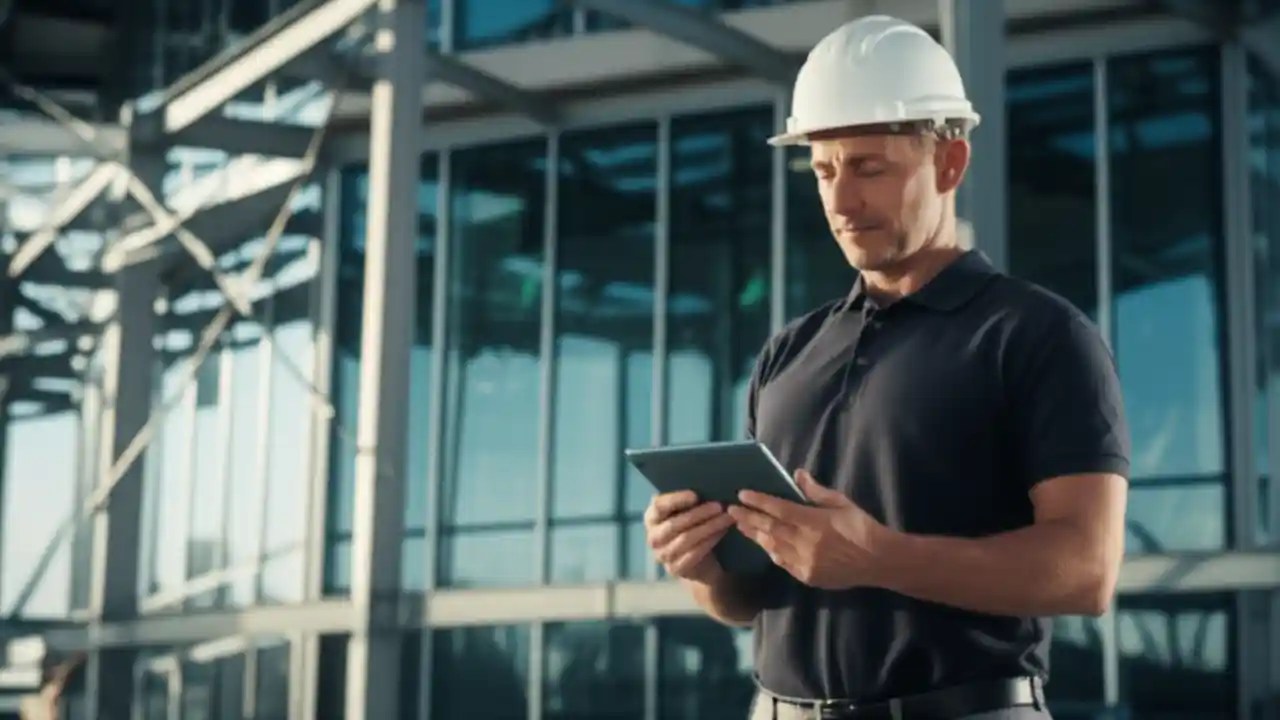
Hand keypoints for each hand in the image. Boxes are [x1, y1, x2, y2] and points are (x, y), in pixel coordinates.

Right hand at [644, 490, 734, 583]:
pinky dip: (710, 541)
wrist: (698, 563)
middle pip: (674, 524)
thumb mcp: (687, 512)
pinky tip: (722, 532)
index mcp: (651, 518)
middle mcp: (653, 537)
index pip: (658, 506)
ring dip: (709, 527)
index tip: (695, 495)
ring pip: (686, 539)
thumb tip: (707, 483)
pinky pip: (694, 554)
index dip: (675, 500)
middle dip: (699, 514)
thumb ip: (690, 501)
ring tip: (727, 518)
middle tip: (720, 506)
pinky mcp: (675, 569)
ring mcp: (663, 556)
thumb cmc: (692, 528)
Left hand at [728, 469, 889, 589]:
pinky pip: (783, 563)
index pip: (778, 509)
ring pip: (772, 547)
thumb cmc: (861, 526)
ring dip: (756, 536)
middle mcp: (805, 543)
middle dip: (748, 518)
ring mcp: (805, 562)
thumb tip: (797, 474)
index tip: (742, 494)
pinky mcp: (808, 577)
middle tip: (731, 510)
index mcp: (813, 522)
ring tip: (741, 526)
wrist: (879, 561)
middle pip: (769, 529)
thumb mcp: (841, 502)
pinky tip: (764, 545)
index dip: (758, 501)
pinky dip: (772, 552)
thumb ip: (816, 491)